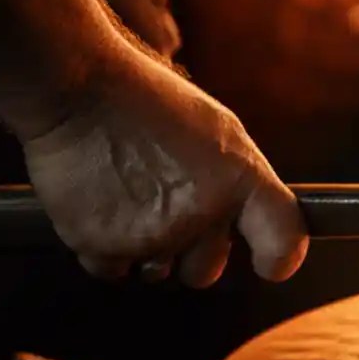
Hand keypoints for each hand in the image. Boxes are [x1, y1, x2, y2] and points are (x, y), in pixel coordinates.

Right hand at [21, 49, 308, 286]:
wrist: (75, 88)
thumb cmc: (148, 103)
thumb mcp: (219, 130)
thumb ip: (242, 182)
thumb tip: (254, 224)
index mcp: (239, 180)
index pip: (283, 240)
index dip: (278, 257)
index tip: (268, 264)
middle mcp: (202, 215)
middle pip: (206, 271)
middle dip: (191, 252)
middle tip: (166, 207)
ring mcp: (151, 236)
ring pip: (157, 272)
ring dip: (146, 248)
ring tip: (129, 196)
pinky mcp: (102, 247)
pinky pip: (113, 270)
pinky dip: (106, 247)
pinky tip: (102, 205)